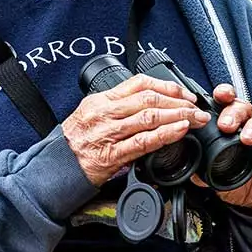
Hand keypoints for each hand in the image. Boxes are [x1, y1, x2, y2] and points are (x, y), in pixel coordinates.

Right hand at [61, 73, 210, 186]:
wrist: (55, 168)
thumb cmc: (73, 143)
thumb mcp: (89, 115)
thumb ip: (115, 107)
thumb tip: (147, 104)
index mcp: (99, 100)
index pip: (138, 83)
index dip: (166, 86)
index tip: (183, 93)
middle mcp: (104, 113)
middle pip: (148, 99)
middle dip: (179, 102)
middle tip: (196, 108)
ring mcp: (107, 134)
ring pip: (149, 118)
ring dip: (178, 117)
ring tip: (195, 119)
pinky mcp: (111, 155)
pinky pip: (143, 141)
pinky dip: (165, 135)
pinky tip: (180, 131)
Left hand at [206, 84, 251, 213]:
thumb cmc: (240, 180)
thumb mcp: (216, 175)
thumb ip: (201, 168)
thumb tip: (186, 164)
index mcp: (233, 124)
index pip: (227, 103)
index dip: (223, 95)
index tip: (217, 96)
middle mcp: (250, 123)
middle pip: (243, 107)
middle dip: (233, 113)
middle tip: (225, 126)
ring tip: (246, 139)